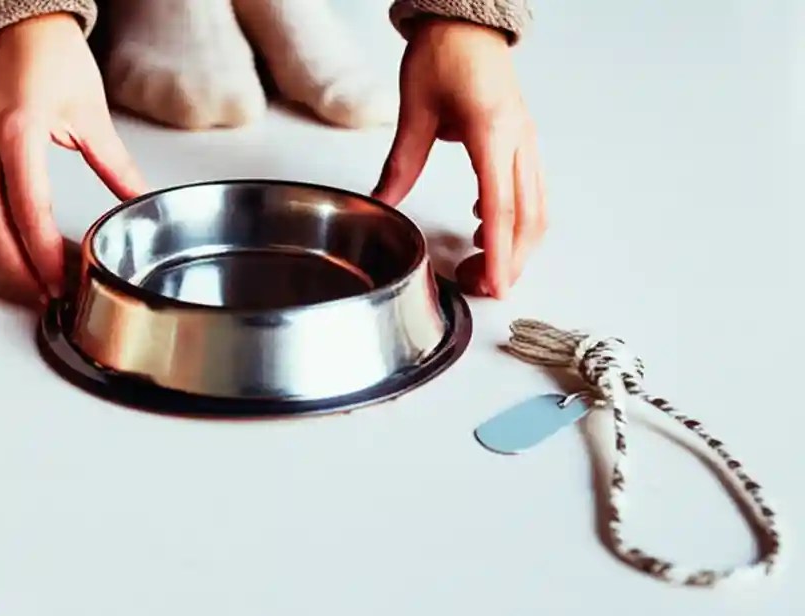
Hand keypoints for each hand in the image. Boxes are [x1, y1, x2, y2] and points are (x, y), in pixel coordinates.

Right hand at [0, 13, 146, 299]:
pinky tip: (22, 250)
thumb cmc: (53, 57)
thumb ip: (114, 164)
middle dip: (21, 267)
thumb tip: (138, 201)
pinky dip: (0, 233)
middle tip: (49, 294)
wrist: (23, 27)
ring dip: (7, 256)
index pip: (29, 208)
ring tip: (38, 281)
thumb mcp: (91, 113)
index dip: (44, 251)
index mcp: (18, 132)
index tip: (62, 278)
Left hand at [373, 18, 545, 297]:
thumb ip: (401, 163)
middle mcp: (518, 140)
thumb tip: (382, 203)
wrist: (466, 21)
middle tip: (480, 286)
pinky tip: (483, 225)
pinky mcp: (521, 141)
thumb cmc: (444, 53)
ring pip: (535, 207)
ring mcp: (525, 141)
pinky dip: (514, 218)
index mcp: (493, 133)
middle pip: (528, 217)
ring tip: (481, 265)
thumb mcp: (414, 110)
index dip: (498, 252)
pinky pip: (529, 190)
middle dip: (510, 259)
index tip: (495, 283)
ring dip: (515, 243)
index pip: (500, 207)